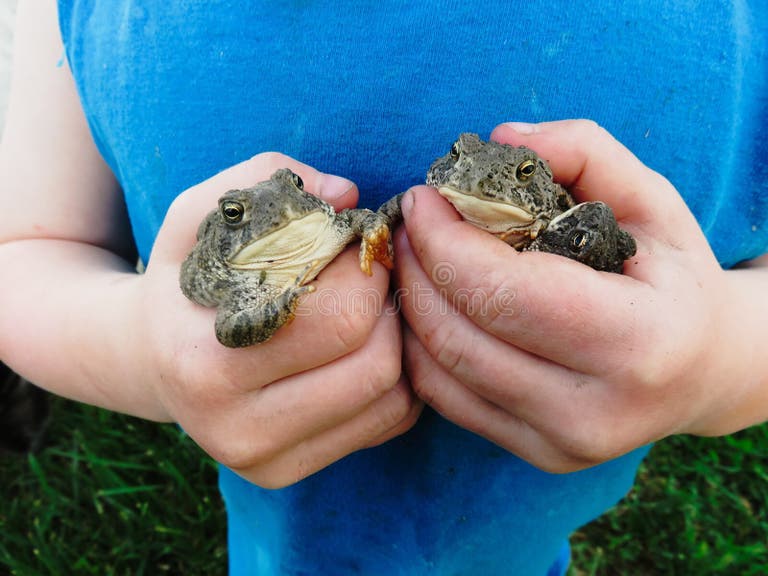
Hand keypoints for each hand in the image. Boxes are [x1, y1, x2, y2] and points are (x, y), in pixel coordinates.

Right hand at [135, 153, 419, 487]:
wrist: (150, 360)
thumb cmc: (184, 279)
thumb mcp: (200, 212)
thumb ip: (266, 178)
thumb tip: (345, 195)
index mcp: (206, 363)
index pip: (338, 317)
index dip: (364, 268)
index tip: (353, 244)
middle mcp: (233, 428)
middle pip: (375, 363)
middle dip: (387, 304)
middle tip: (370, 275)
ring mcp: (264, 459)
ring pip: (389, 398)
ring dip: (397, 340)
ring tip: (367, 308)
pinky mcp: (289, 471)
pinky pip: (387, 423)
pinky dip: (395, 378)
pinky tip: (363, 346)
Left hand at [395, 120, 754, 472]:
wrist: (702, 368)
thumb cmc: (673, 275)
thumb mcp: (651, 199)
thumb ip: (583, 151)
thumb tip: (499, 137)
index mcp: (637, 341)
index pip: (506, 292)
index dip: (446, 240)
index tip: (423, 198)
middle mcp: (595, 411)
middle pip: (461, 336)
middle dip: (418, 268)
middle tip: (409, 223)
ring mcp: (561, 443)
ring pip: (442, 372)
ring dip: (411, 305)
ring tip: (413, 257)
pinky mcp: (536, 453)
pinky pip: (446, 399)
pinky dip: (421, 347)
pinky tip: (428, 305)